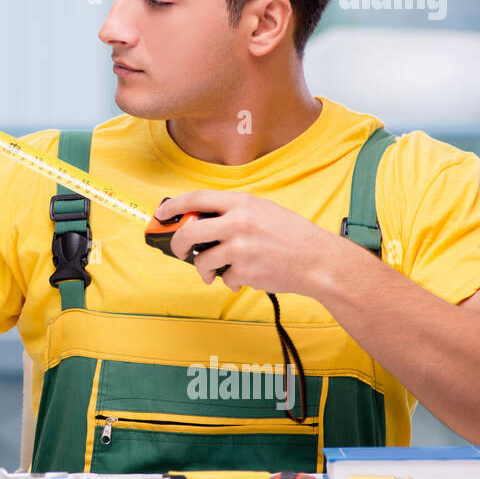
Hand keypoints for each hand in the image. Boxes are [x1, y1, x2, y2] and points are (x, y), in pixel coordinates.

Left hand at [155, 190, 339, 294]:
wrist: (318, 260)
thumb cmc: (291, 235)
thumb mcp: (262, 211)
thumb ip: (231, 213)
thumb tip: (197, 222)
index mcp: (241, 203)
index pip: (196, 198)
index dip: (174, 206)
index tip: (161, 214)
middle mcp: (238, 223)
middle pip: (189, 231)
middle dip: (177, 244)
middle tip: (179, 250)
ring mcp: (241, 248)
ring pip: (202, 260)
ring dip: (203, 269)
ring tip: (212, 272)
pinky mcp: (245, 271)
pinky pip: (225, 277)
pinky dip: (231, 280)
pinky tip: (246, 276)